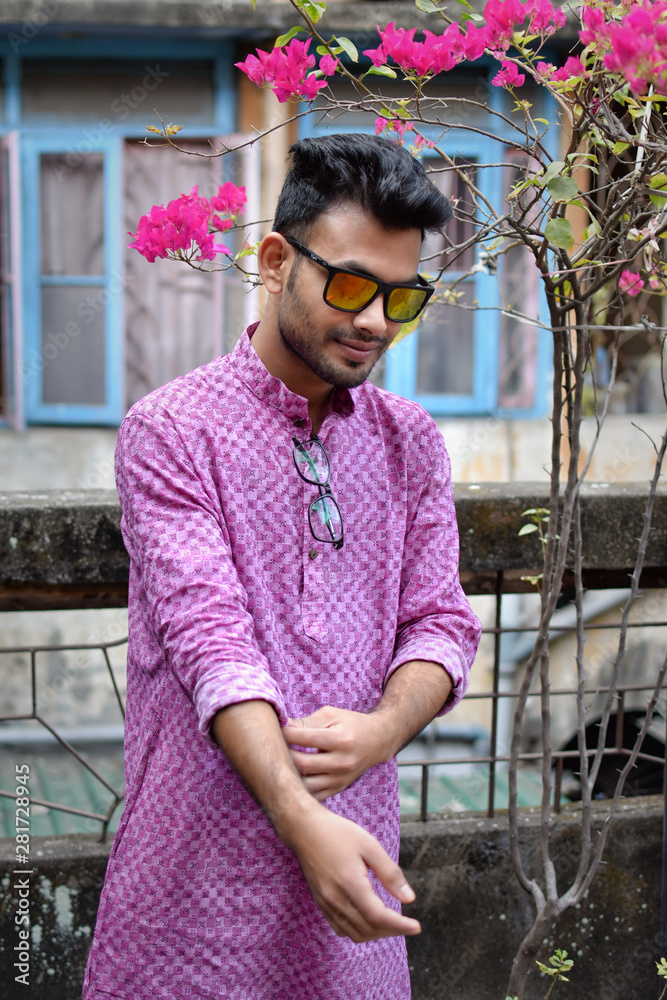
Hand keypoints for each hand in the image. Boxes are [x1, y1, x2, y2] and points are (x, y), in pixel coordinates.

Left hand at [282, 706, 390, 799]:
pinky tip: (291, 777)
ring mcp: (340, 779)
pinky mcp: (338, 789)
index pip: (303, 738)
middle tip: (272, 747)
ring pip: (305, 784)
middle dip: (283, 754)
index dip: (284, 733)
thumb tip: (281, 726)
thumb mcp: (331, 715)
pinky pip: (313, 795)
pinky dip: (299, 788)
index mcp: (339, 740)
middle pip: (301, 763)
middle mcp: (341, 762)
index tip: (273, 729)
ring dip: (289, 774)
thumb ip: (306, 722)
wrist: (377, 741)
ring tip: (279, 763)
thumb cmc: (350, 724)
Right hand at [282, 803, 420, 942]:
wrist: (305, 828)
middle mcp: (336, 899)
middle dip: (391, 931)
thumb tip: (410, 898)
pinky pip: (341, 928)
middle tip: (407, 924)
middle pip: (368, 929)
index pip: (378, 917)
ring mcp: (326, 903)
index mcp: (350, 884)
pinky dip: (358, 931)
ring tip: (391, 923)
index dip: (400, 926)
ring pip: (354, 933)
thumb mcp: (369, 845)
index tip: (417, 927)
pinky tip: (368, 919)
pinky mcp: (320, 903)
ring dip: (375, 933)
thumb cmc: (338, 833)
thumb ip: (390, 873)